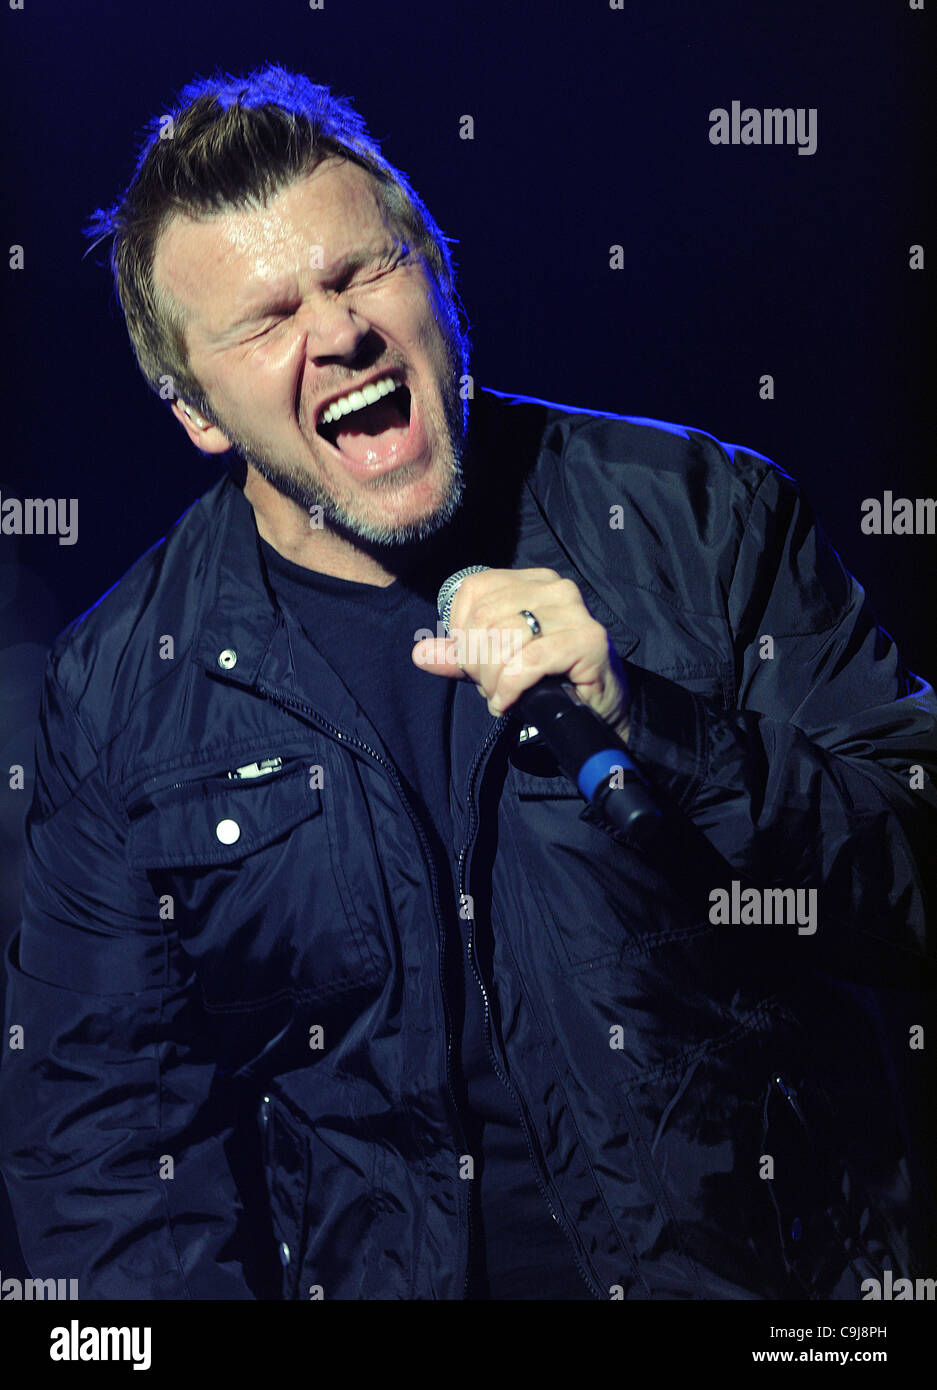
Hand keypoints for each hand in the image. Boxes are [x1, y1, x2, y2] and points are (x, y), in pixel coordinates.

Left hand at [411, 567, 630, 741]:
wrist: (601, 710)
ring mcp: (574, 610)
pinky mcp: (588, 639)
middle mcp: (555, 587)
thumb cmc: (550, 682)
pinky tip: (509, 702)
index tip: (476, 665)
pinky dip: (509, 688)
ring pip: (503, 639)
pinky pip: (527, 661)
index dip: (461, 633)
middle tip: (491, 688)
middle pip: (483, 618)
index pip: (471, 592)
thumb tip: (420, 653)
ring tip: (503, 696)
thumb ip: (461, 656)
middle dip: (477, 663)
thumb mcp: (497, 666)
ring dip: (493, 681)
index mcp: (532, 581)